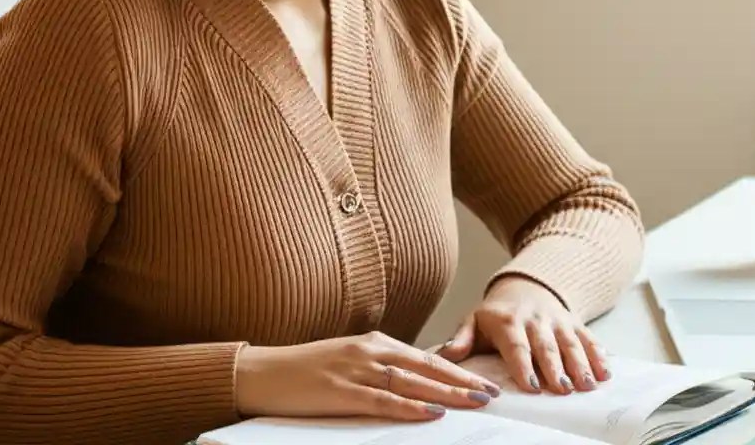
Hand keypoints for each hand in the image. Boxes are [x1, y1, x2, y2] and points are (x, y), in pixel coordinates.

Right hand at [234, 331, 502, 421]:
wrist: (262, 372)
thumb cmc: (306, 371)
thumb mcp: (349, 361)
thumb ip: (380, 368)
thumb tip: (414, 384)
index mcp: (374, 342)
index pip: (426, 358)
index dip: (457, 369)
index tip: (482, 380)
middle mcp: (370, 351)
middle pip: (427, 368)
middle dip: (462, 380)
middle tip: (492, 392)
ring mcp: (356, 370)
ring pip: (412, 383)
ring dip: (447, 393)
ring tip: (475, 402)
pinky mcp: (341, 391)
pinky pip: (383, 400)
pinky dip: (411, 407)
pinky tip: (433, 412)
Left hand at [438, 275, 610, 395]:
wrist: (525, 286)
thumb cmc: (496, 314)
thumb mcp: (473, 321)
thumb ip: (460, 339)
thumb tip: (445, 355)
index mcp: (508, 322)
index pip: (516, 346)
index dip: (524, 366)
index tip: (532, 387)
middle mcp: (535, 319)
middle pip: (546, 346)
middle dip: (556, 368)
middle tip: (564, 390)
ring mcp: (558, 321)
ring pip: (570, 343)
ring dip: (581, 364)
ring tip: (588, 385)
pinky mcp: (574, 323)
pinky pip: (588, 338)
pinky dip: (599, 355)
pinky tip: (606, 373)